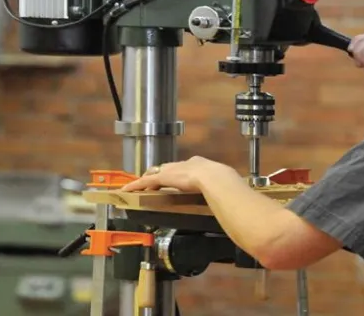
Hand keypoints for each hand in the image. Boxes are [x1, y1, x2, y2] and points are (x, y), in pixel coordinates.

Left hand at [120, 156, 239, 192]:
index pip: (185, 167)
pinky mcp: (164, 177)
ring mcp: (174, 170)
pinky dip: (136, 185)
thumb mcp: (225, 185)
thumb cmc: (225, 182)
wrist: (217, 179)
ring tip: (137, 186)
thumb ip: (225, 190)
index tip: (175, 177)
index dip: (177, 173)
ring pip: (155, 174)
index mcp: (200, 164)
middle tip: (152, 181)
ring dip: (146, 180)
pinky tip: (128, 190)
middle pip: (167, 168)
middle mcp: (185, 164)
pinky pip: (146, 182)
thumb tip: (234, 199)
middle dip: (159, 174)